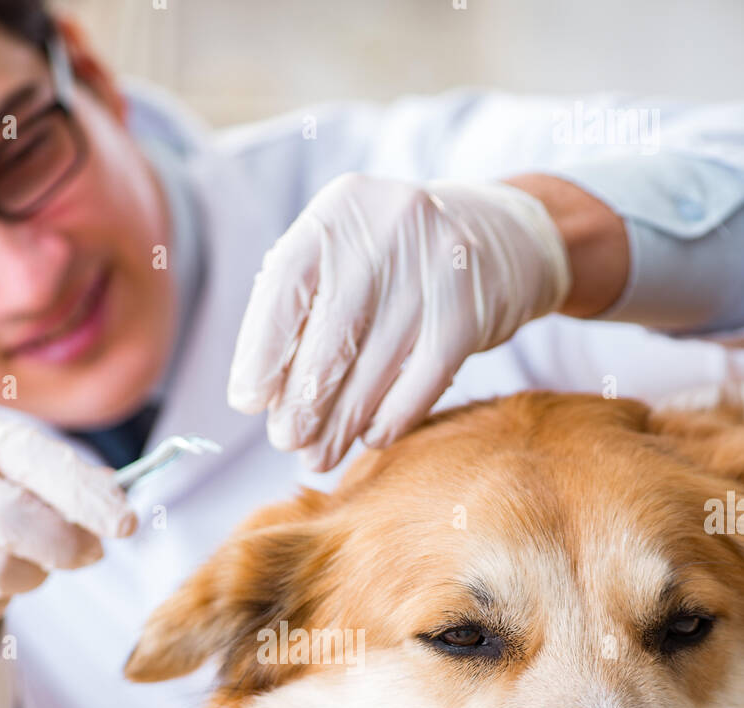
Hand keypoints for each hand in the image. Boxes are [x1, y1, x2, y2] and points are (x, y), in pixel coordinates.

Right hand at [0, 410, 136, 637]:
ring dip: (31, 576)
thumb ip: (71, 484)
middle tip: (90, 553)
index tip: (125, 523)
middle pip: (10, 518)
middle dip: (64, 545)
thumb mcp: (28, 474)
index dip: (82, 494)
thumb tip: (116, 503)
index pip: (35, 461)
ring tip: (30, 562)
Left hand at [227, 173, 571, 470]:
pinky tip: (371, 438)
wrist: (501, 236)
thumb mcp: (347, 254)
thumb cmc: (396, 260)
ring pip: (373, 369)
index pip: (285, 287)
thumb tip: (261, 395)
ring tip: (318, 455)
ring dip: (340, 426)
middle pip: (330, 338)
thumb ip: (303, 306)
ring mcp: (435, 268)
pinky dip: (390, 418)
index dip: (260, 351)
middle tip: (285, 440)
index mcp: (339, 211)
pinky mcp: (470, 312)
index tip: (248, 401)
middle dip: (302, 403)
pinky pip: (421, 383)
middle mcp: (387, 229)